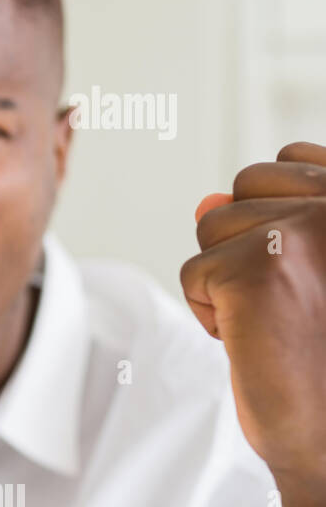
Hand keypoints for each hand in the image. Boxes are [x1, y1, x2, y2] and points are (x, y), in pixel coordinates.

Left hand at [181, 142, 325, 479]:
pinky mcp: (256, 269)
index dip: (276, 220)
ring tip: (282, 323)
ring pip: (212, 227)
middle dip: (246, 246)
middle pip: (243, 189)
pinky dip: (212, 315)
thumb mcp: (311, 275)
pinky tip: (259, 343)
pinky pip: (194, 272)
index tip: (308, 274)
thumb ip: (273, 224)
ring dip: (229, 281)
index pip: (289, 162)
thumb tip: (204, 199)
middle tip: (295, 305)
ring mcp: (306, 232)